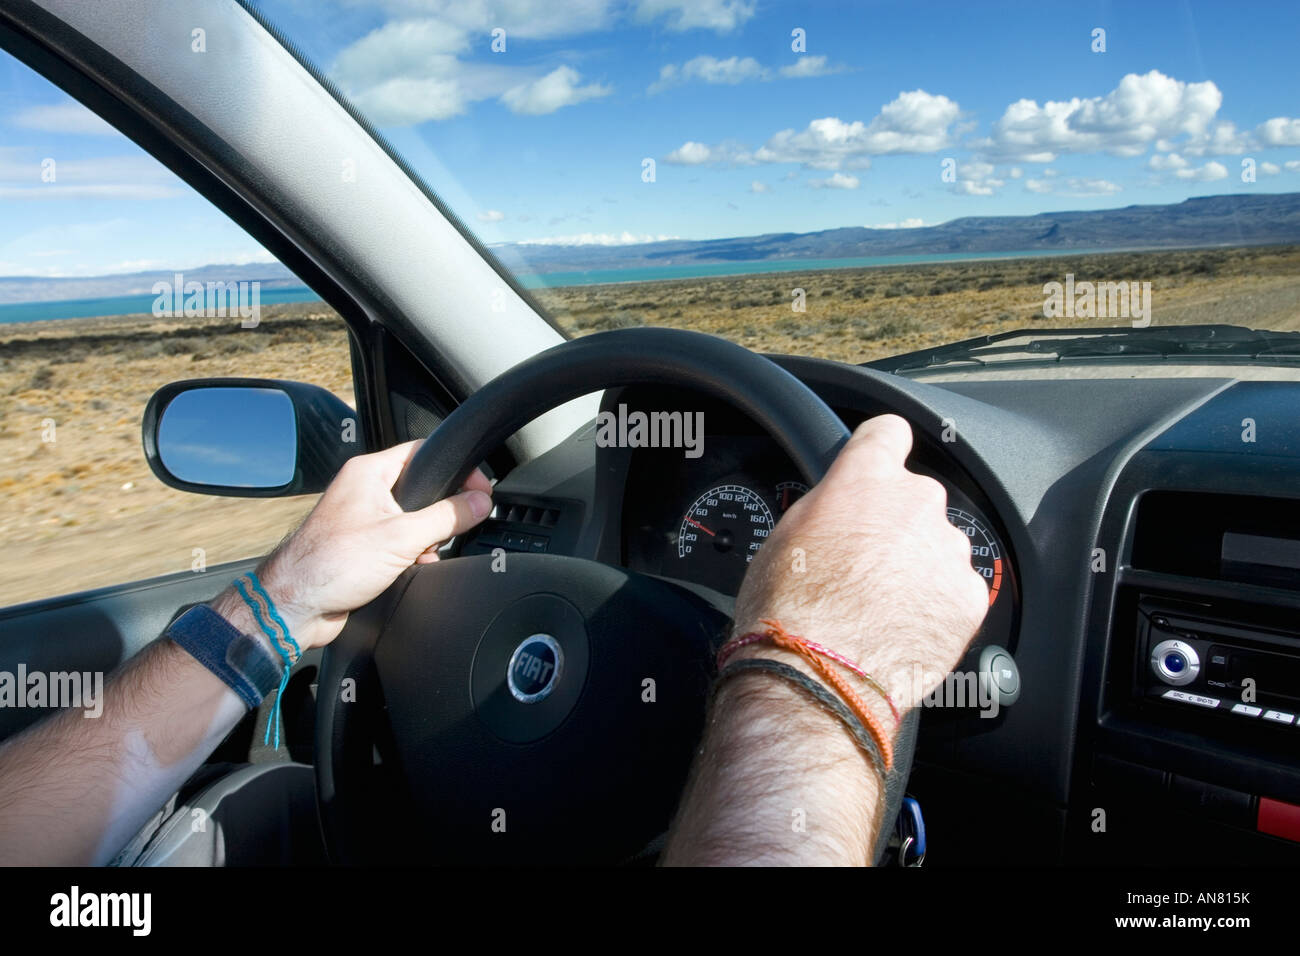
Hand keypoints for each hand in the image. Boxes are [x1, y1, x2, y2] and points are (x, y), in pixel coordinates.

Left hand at [211, 440, 492, 650]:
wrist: (297, 606)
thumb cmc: (331, 564)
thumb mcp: (403, 537)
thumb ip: (447, 517)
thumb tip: (479, 502)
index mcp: (368, 472)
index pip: (423, 452)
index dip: (456, 468)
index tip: (480, 488)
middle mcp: (363, 490)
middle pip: (421, 488)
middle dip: (440, 512)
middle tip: (455, 526)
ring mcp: (362, 518)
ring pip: (413, 518)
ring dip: (426, 538)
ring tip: (424, 553)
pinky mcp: (363, 546)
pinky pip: (400, 541)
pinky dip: (412, 553)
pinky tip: (412, 567)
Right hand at [732, 414, 988, 712]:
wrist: (820, 674)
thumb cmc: (790, 608)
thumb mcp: (785, 533)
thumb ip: (828, 504)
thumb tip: (839, 507)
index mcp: (866, 477)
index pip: (889, 432)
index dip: (880, 451)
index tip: (878, 465)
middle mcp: (917, 502)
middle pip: (916, 497)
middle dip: (897, 524)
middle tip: (865, 564)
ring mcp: (948, 549)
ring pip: (939, 546)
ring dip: (919, 566)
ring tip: (882, 606)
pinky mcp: (969, 595)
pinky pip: (957, 589)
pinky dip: (938, 605)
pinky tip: (904, 626)